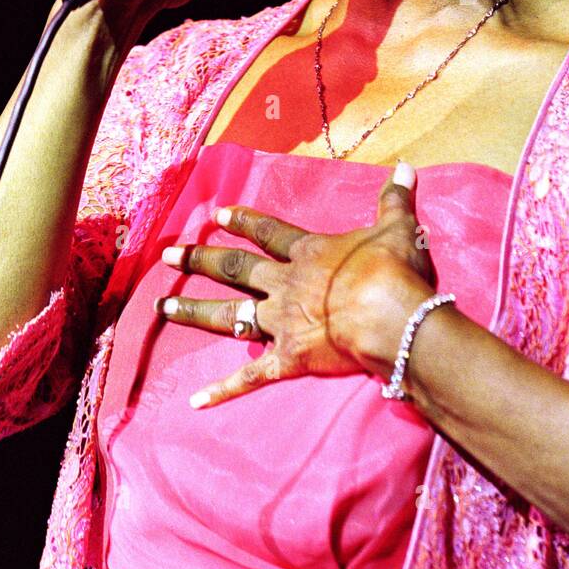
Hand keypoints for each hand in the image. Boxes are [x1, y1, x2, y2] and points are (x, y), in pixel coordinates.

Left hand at [155, 165, 435, 406]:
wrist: (391, 317)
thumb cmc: (393, 271)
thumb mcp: (397, 228)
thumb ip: (394, 199)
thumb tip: (407, 168)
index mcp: (308, 253)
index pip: (269, 233)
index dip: (244, 222)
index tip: (217, 215)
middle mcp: (285, 285)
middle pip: (236, 270)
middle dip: (200, 260)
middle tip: (168, 255)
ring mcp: (282, 323)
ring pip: (229, 316)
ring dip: (193, 311)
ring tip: (161, 308)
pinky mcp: (288, 359)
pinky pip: (250, 376)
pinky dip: (223, 389)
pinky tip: (195, 400)